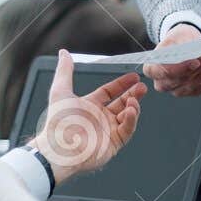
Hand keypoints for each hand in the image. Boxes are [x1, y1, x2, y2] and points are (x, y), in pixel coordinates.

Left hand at [33, 50, 147, 182]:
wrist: (59, 147)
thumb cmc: (57, 121)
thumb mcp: (61, 90)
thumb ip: (65, 70)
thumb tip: (63, 53)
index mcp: (89, 106)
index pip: (109, 92)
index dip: (122, 84)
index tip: (134, 77)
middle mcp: (100, 118)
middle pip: (122, 103)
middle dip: (133, 94)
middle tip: (142, 87)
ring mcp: (108, 131)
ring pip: (127, 116)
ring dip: (133, 106)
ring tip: (134, 99)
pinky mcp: (113, 143)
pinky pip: (127, 130)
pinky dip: (131, 120)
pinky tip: (131, 110)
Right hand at [143, 23, 200, 96]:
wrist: (184, 44)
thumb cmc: (176, 40)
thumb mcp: (174, 36)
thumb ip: (177, 45)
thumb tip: (189, 54)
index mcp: (151, 69)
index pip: (163, 72)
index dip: (180, 69)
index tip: (195, 62)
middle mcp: (162, 84)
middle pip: (182, 79)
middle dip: (200, 67)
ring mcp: (176, 90)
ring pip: (195, 83)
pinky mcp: (190, 92)